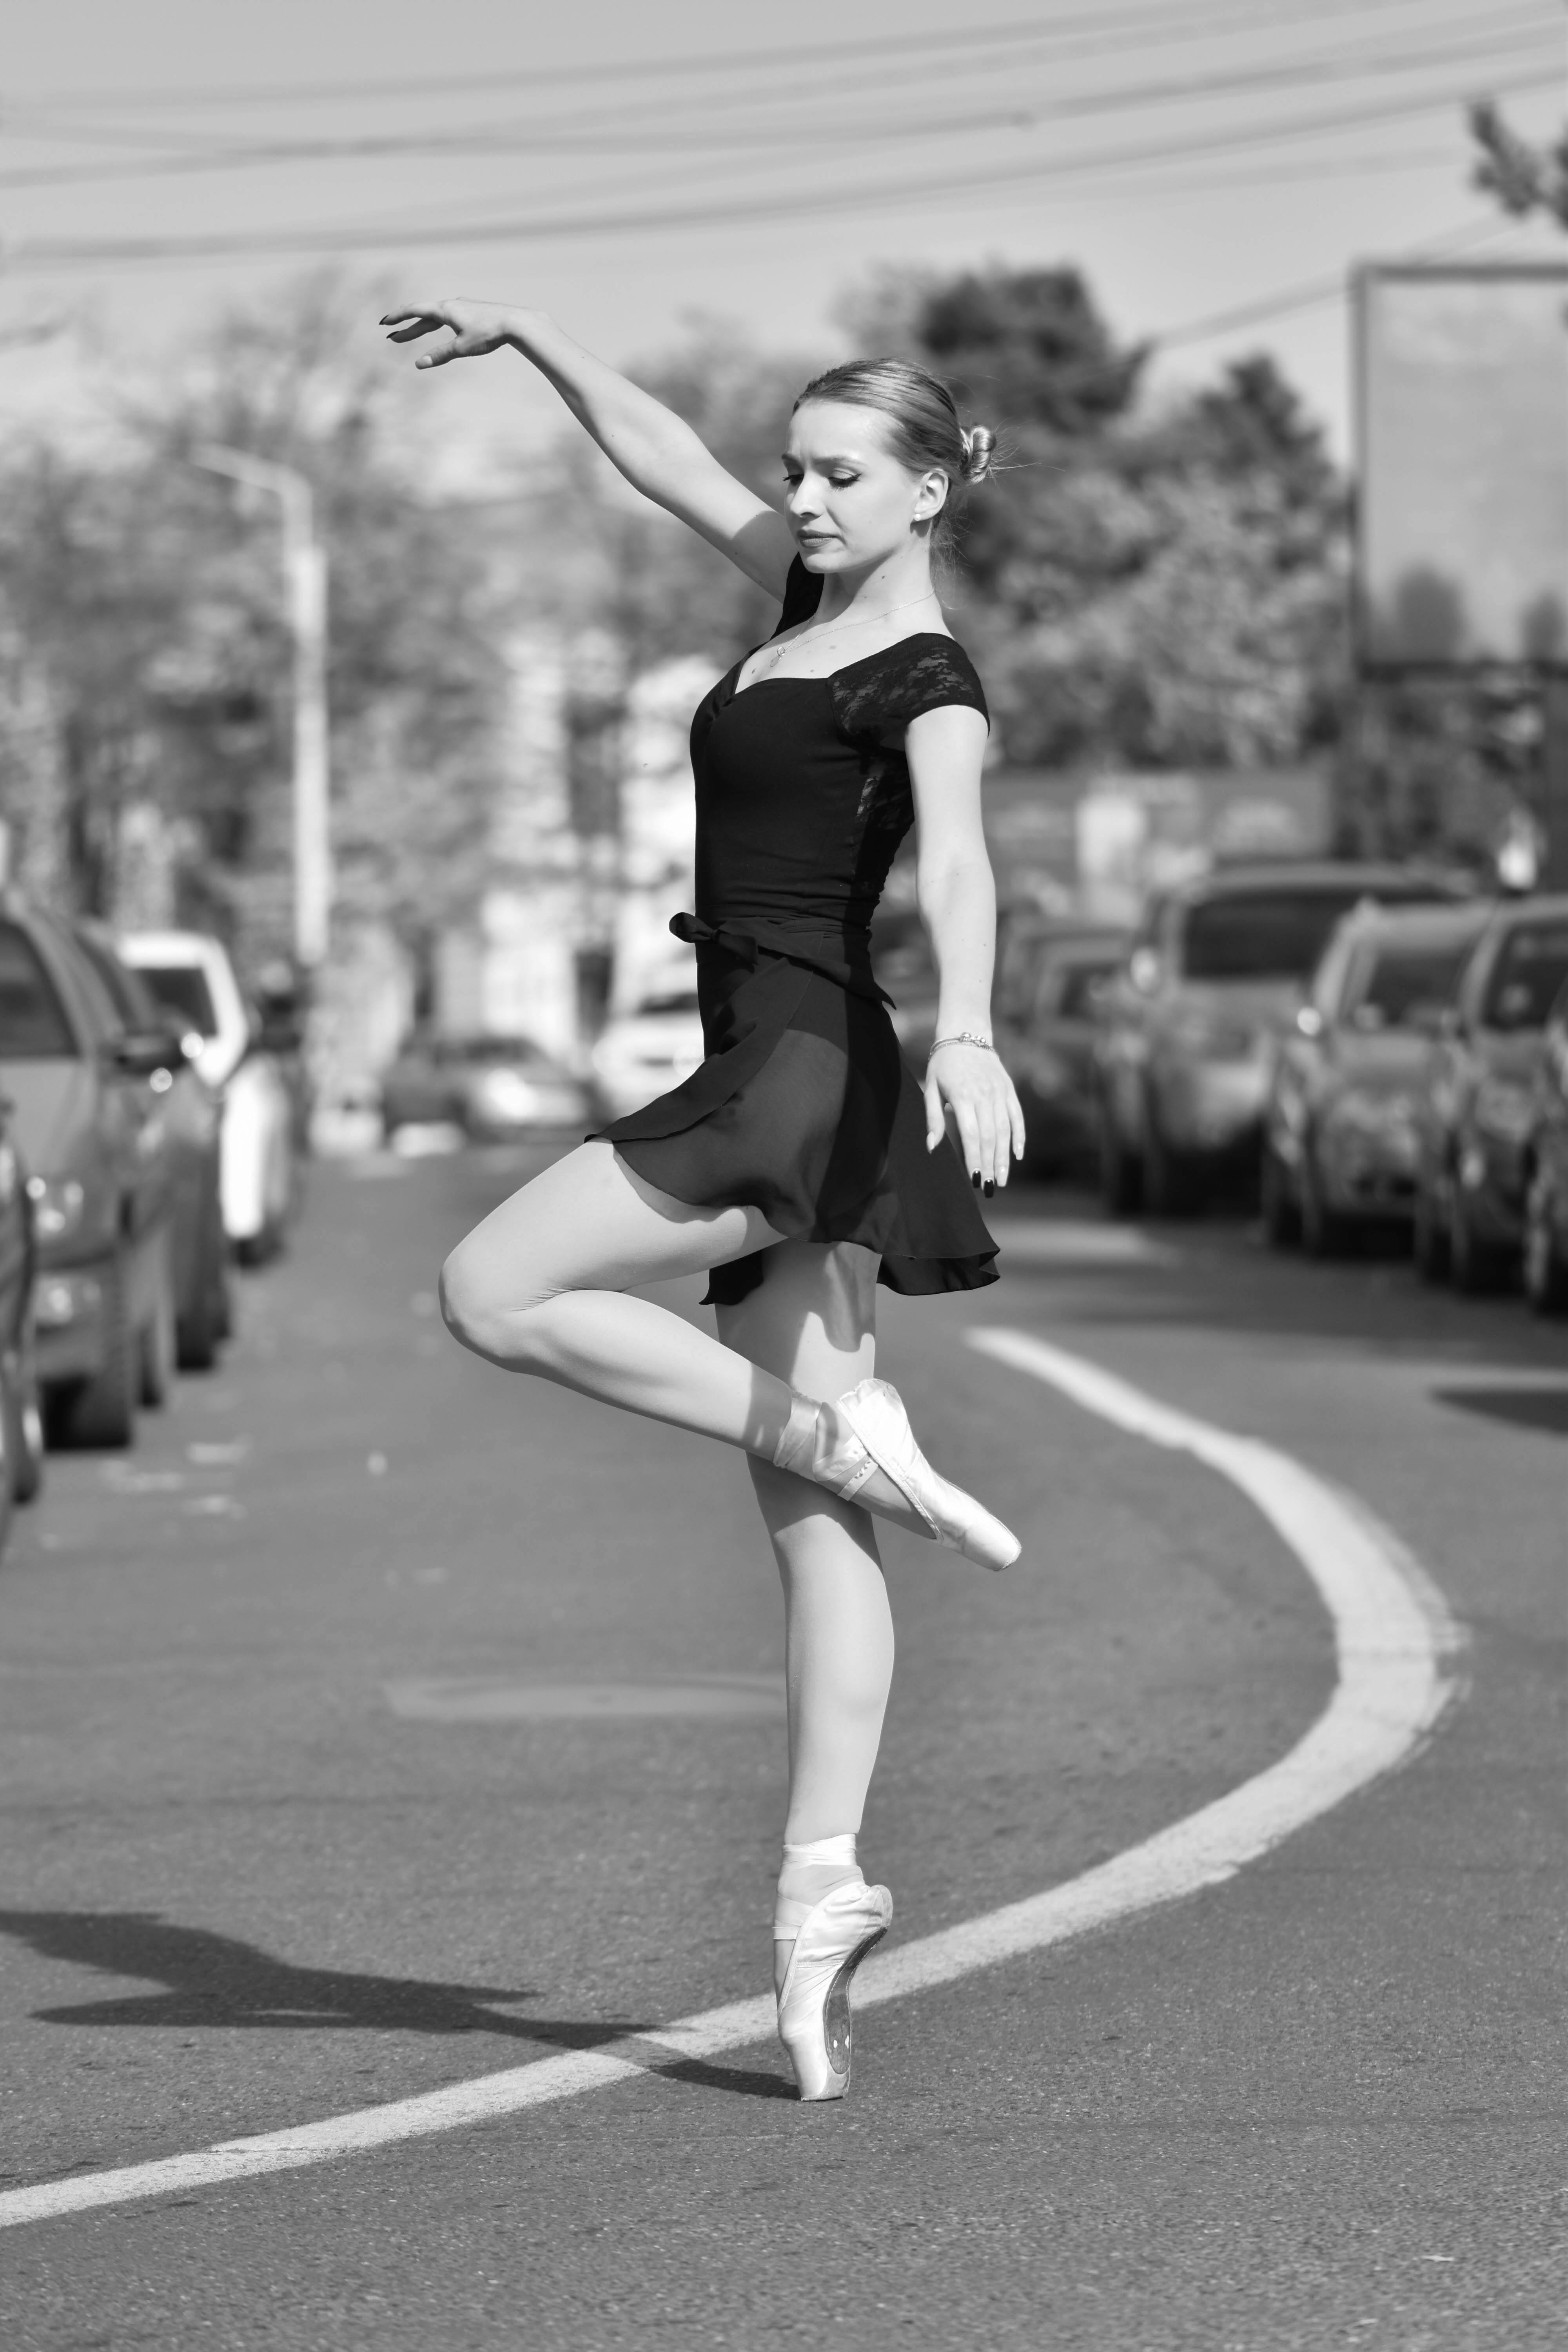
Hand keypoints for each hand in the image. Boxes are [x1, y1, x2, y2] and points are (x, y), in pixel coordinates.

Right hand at [380, 298, 523, 368]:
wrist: (516, 322)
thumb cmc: (488, 334)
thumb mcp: (462, 347)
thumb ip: (440, 355)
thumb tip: (419, 364)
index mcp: (445, 310)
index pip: (414, 310)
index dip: (397, 317)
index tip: (384, 323)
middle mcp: (451, 305)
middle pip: (423, 316)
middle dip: (406, 328)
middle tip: (391, 337)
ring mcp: (462, 307)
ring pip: (436, 318)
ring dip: (421, 327)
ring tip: (408, 336)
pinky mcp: (472, 312)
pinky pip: (448, 319)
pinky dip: (436, 326)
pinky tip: (438, 329)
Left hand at [924, 1042, 1025, 1193]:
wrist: (965, 1034)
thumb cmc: (942, 1065)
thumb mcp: (931, 1089)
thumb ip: (933, 1119)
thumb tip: (931, 1147)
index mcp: (963, 1097)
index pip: (971, 1135)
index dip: (974, 1159)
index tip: (975, 1180)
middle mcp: (984, 1095)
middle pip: (990, 1137)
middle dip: (990, 1165)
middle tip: (991, 1188)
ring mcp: (999, 1092)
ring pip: (1005, 1130)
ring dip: (1005, 1157)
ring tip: (1003, 1179)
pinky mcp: (1009, 1090)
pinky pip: (1017, 1116)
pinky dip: (1019, 1136)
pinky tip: (1018, 1155)